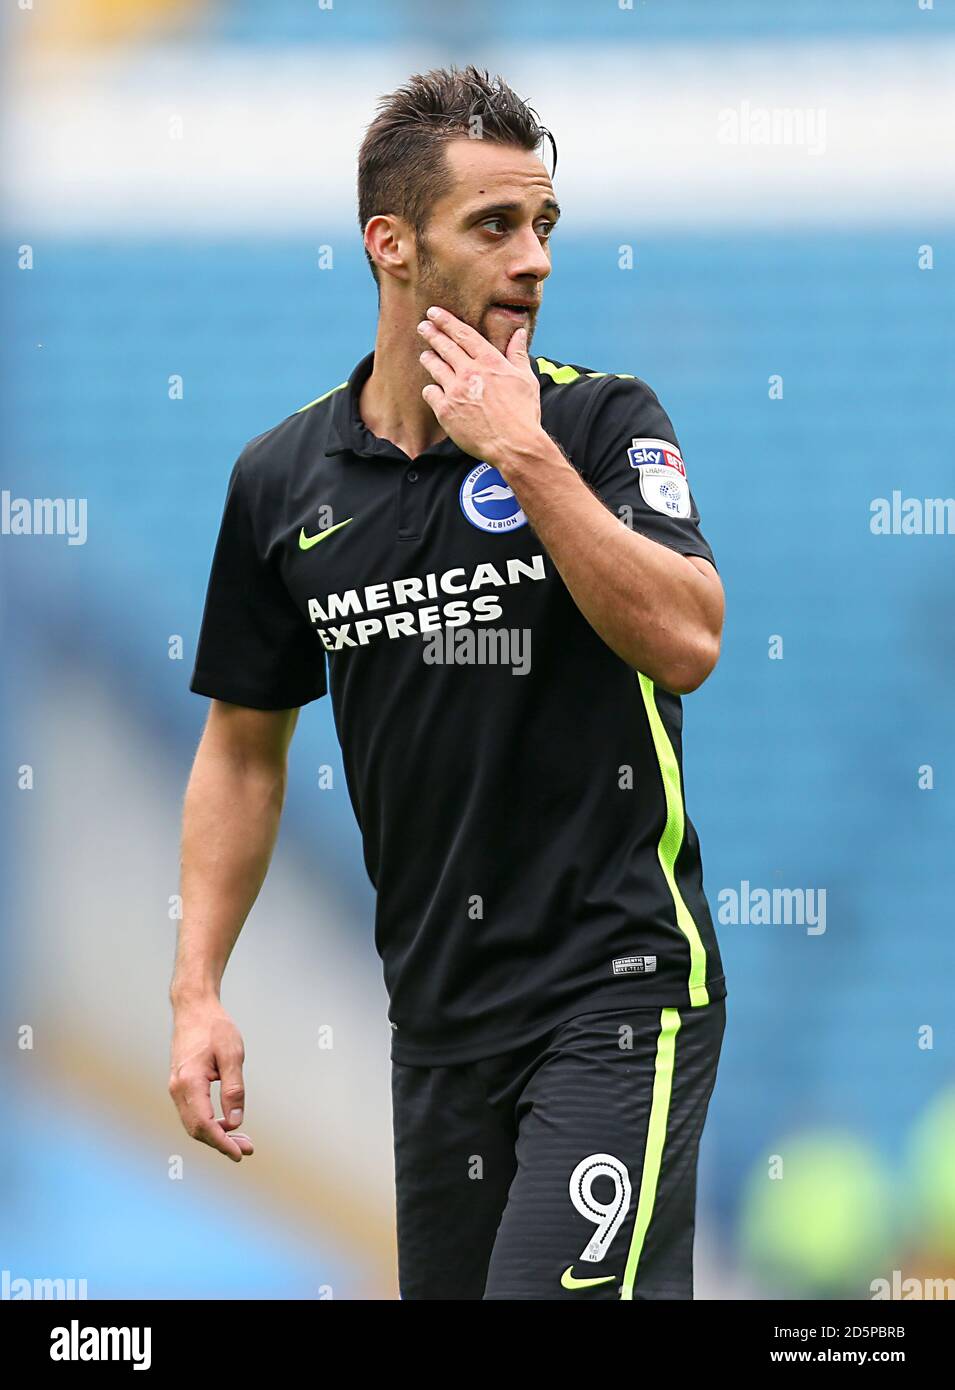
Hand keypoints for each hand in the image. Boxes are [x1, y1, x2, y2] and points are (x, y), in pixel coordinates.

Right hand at [168, 998, 253, 1162]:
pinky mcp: (180, 1085)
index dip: (222, 1143)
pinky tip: (227, 1123)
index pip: (204, 1125)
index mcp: (189, 1083)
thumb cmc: (214, 1028)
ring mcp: (176, 1087)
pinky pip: (192, 1112)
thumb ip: (234, 1089)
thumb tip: (236, 1122)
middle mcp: (178, 1089)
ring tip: (241, 1139)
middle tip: (247, 1149)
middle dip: (221, 1143)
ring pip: (193, 1123)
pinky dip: (209, 1123)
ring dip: (216, 1134)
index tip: (240, 1154)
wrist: (194, 1008)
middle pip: (197, 1129)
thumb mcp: (233, 1055)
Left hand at [417, 306, 544, 472]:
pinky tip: (432, 389)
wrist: (513, 444)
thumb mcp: (525, 379)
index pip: (464, 334)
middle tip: (423, 325)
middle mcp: (470, 372)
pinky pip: (431, 393)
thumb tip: (519, 333)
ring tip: (425, 355)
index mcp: (490, 362)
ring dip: (429, 358)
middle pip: (445, 346)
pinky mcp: (446, 411)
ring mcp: (456, 391)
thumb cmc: (523, 413)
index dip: (447, 321)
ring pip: (435, 367)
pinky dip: (431, 389)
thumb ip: (518, 354)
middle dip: (432, 333)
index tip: (435, 313)